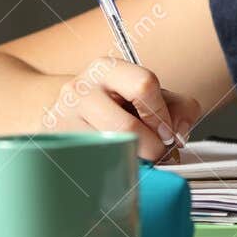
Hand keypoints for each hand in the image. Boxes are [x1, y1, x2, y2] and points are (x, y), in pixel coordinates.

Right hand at [43, 58, 199, 161]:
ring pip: (109, 150)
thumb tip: (179, 131)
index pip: (144, 85)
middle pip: (127, 125)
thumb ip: (180, 108)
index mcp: (107, 69)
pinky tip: (114, 161)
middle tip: (155, 152)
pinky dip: (111, 168)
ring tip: (135, 157)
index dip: (162, 115)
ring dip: (131, 160)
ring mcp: (62, 119)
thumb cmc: (117, 104)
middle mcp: (80, 89)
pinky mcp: (56, 146)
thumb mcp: (151, 96)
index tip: (167, 133)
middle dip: (151, 146)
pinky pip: (92, 165)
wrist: (67, 111)